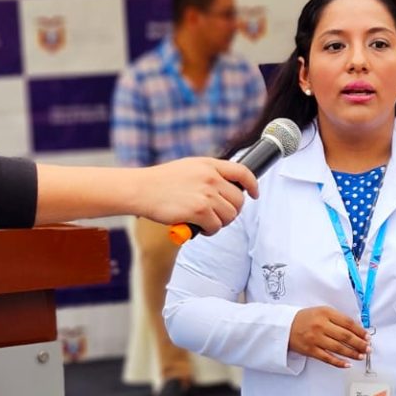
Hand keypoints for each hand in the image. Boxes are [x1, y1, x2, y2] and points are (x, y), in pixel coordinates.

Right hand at [135, 158, 257, 233]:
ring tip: (204, 222)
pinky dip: (209, 231)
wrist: (141, 189)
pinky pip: (216, 227)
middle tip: (217, 216)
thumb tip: (227, 188)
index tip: (254, 194)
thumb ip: (208, 174)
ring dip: (219, 223)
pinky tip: (197, 227)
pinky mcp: (199, 211)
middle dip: (231, 211)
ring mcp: (206, 194)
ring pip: (229, 216)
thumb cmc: (161, 182)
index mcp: (209, 164)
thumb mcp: (188, 168)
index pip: (243, 172)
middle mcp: (211, 177)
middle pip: (239, 200)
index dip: (253, 185)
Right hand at [289, 307, 367, 367]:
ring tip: (361, 356)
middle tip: (368, 348)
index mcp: (326, 313)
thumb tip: (356, 330)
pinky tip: (348, 364)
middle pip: (346, 336)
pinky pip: (328, 358)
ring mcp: (315, 339)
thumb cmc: (306, 319)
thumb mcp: (321, 312)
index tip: (367, 336)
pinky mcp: (310, 350)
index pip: (348, 323)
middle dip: (360, 343)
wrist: (284, 326)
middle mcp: (321, 325)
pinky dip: (339, 362)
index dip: (360, 331)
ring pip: (339, 348)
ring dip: (353, 353)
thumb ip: (337, 319)